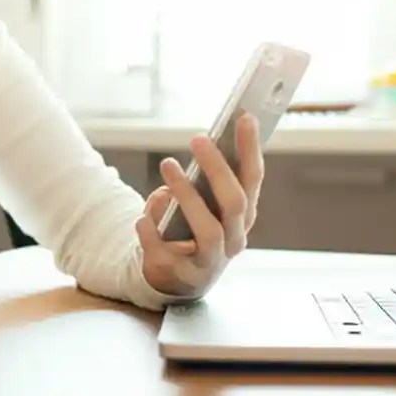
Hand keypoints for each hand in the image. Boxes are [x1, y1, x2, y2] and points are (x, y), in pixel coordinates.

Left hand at [135, 113, 263, 297]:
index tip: (245, 117)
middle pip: (234, 202)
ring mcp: (208, 261)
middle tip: (198, 138)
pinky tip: (142, 218)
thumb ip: (200, 183)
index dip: (250, 149)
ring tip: (168, 164)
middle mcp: (233, 240)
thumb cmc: (191, 228)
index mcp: (242, 217)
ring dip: (187, 194)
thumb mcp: (203, 204)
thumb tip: (187, 162)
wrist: (176, 278)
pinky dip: (151, 228)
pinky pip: (164, 249)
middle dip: (217, 168)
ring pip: (207, 228)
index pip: (252, 180)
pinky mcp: (179, 274)